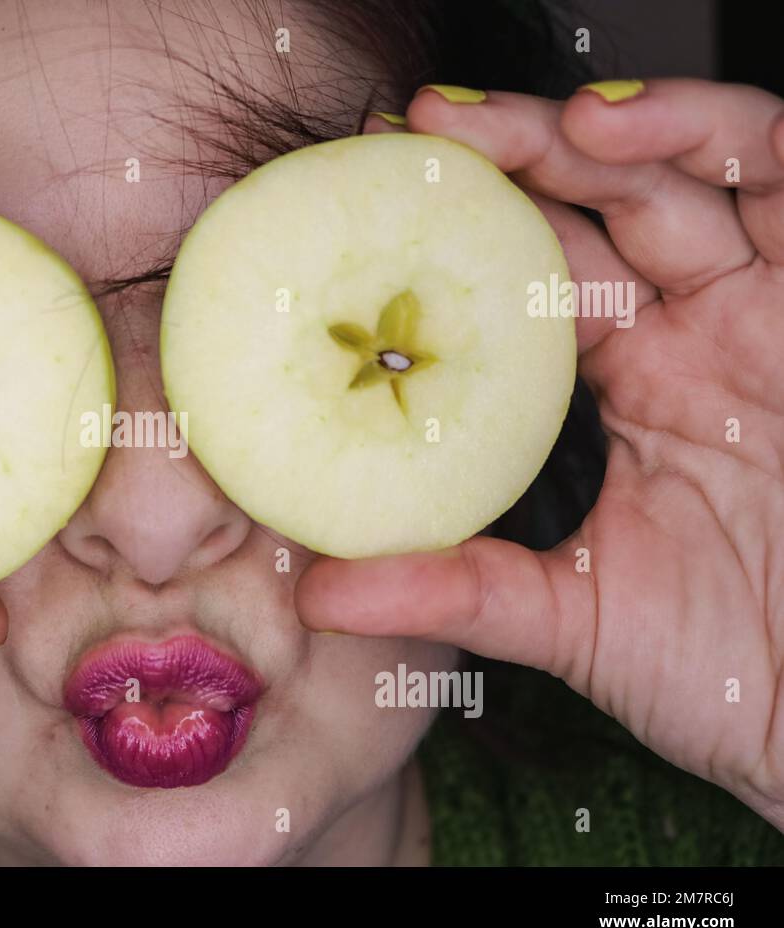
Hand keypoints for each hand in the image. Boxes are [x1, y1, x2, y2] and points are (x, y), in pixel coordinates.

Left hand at [301, 80, 783, 828]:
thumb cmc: (721, 667)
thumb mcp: (568, 619)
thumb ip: (451, 589)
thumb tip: (319, 592)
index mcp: (619, 389)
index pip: (523, 284)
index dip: (451, 241)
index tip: (359, 210)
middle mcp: (687, 335)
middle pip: (590, 210)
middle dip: (500, 160)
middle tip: (407, 137)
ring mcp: (761, 312)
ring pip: (680, 177)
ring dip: (587, 136)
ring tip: (492, 126)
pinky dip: (714, 137)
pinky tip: (616, 128)